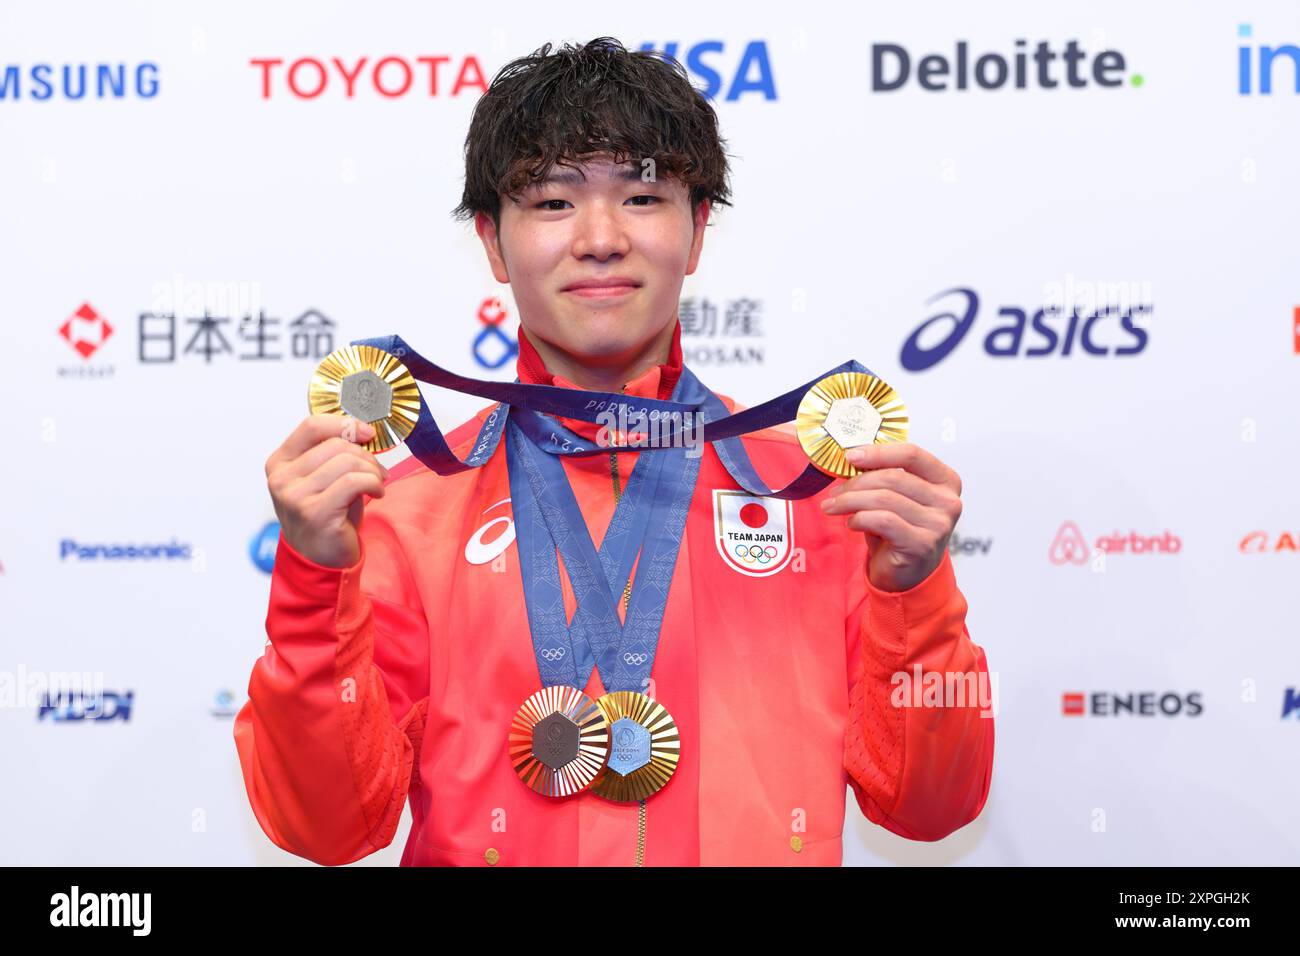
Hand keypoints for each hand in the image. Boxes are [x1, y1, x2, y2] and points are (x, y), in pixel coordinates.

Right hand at [264, 415, 388, 568]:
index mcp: (280, 463)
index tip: (366, 433)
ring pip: (347, 462)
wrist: (321, 559)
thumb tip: (359, 429)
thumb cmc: (326, 516)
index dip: (344, 424)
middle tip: (377, 471)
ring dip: (372, 471)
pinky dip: (374, 483)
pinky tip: (377, 493)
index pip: (311, 426)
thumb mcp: (323, 477)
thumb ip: (333, 453)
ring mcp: (295, 496)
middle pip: (336, 444)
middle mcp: (282, 479)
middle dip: (366, 455)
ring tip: (377, 484)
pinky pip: (354, 482)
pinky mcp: (315, 513)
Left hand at [819, 442, 961, 591]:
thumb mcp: (895, 498)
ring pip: (884, 499)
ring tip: (833, 507)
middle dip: (856, 483)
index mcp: (945, 480)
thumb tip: (853, 459)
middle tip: (834, 492)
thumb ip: (883, 476)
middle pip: (893, 477)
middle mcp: (948, 501)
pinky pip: (883, 521)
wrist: (907, 575)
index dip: (879, 452)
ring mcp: (938, 524)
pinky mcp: (923, 544)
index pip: (912, 454)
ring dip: (851, 501)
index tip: (851, 456)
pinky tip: (851, 523)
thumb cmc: (900, 531)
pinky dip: (860, 519)